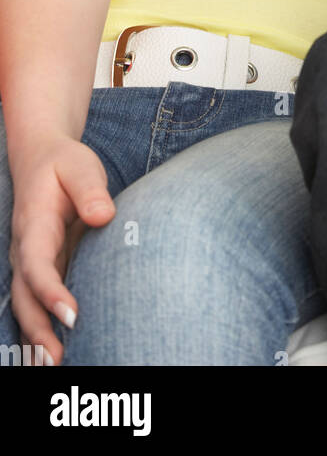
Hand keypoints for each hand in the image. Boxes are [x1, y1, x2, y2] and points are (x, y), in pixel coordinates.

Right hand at [9, 136, 114, 363]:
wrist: (41, 158)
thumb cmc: (64, 163)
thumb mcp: (79, 165)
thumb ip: (90, 190)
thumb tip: (103, 216)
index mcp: (33, 225)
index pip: (37, 265)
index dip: (51, 293)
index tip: (71, 316)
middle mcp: (26, 250)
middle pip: (24, 297)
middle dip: (38, 330)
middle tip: (57, 360)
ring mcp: (31, 262)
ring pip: (27, 306)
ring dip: (37, 337)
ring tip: (55, 366)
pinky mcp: (44, 268)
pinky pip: (38, 302)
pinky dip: (44, 327)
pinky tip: (61, 350)